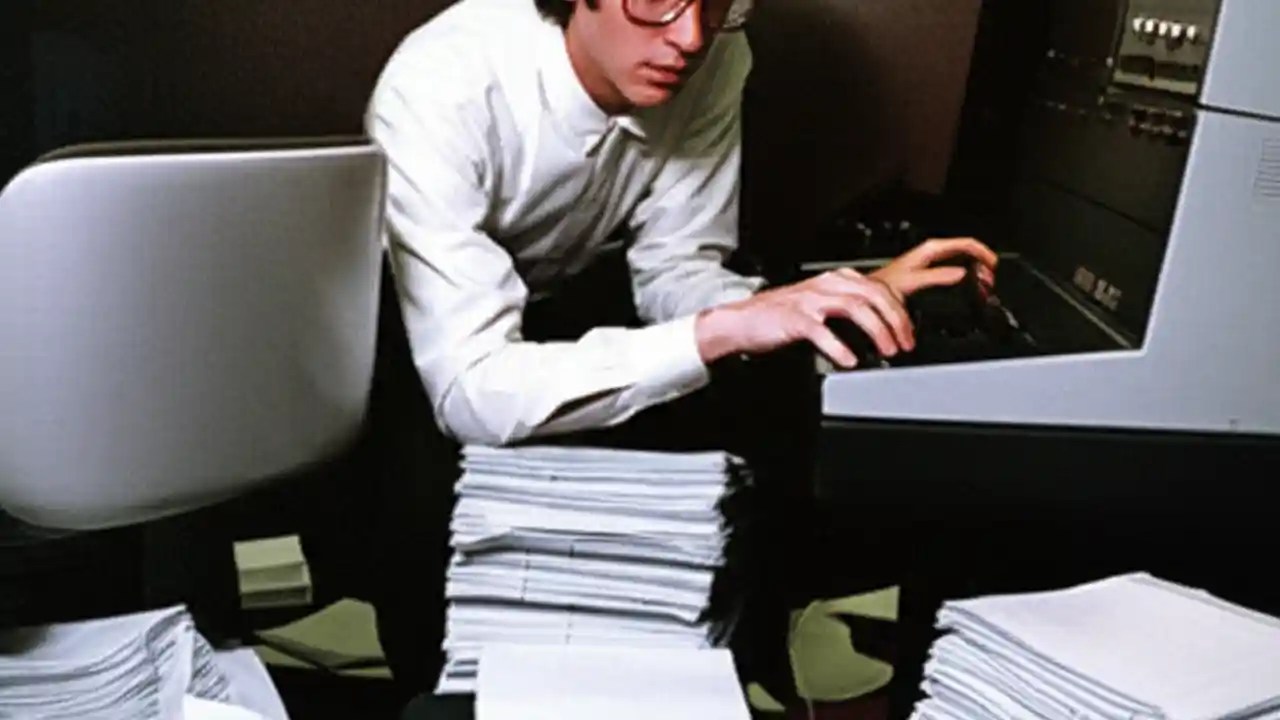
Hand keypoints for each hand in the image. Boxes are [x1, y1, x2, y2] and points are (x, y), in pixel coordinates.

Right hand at [695, 268, 914, 368]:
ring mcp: (810, 301)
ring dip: (877, 331)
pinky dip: (839, 347)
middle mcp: (826, 285)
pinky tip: (850, 361)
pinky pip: (822, 331)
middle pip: (873, 295)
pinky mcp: (794, 319)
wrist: (742, 321)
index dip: (900, 310)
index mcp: (835, 279)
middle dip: (896, 320)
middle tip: (905, 344)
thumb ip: (848, 310)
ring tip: (887, 352)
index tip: (909, 332)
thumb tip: (880, 328)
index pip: (879, 287)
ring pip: (855, 308)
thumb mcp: (820, 305)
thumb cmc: (780, 316)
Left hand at [870, 237, 998, 297]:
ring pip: (961, 261)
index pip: (965, 243)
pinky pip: (953, 271)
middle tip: (991, 279)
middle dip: (982, 262)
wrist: (871, 294)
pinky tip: (966, 289)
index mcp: (931, 250)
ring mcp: (931, 262)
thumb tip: (961, 273)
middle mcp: (932, 253)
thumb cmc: (886, 285)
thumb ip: (937, 276)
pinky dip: (964, 278)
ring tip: (983, 285)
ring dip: (974, 271)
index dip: (983, 252)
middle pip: (966, 251)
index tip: (993, 266)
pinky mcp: (929, 273)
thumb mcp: (914, 281)